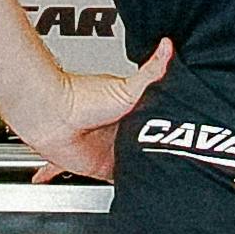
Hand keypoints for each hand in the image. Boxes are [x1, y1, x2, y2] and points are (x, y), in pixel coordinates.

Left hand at [16, 41, 167, 181]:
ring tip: (146, 187)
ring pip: (122, 170)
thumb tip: (169, 46)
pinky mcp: (89, 167)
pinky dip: (82, 182)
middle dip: (150, 161)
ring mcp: (103, 152)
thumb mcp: (129, 87)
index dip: (166, 140)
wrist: (52, 114)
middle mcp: (117, 136)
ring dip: (130, 177)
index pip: (155, 132)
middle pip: (140, 153)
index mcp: (130, 116)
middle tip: (168, 172)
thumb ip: (152, 71)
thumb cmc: (84, 99)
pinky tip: (94, 186)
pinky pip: (90, 181)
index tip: (182, 149)